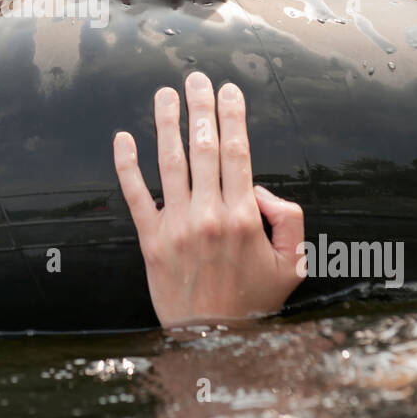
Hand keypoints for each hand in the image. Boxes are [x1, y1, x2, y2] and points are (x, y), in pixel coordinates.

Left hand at [113, 71, 305, 326]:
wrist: (212, 340)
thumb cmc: (253, 302)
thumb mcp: (293, 264)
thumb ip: (289, 219)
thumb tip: (261, 188)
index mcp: (244, 217)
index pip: (238, 152)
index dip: (233, 116)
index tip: (230, 90)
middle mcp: (209, 215)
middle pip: (205, 148)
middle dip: (201, 108)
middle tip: (196, 78)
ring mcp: (176, 226)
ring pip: (170, 162)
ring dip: (167, 122)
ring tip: (165, 93)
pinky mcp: (150, 241)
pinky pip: (136, 196)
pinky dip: (127, 165)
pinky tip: (124, 138)